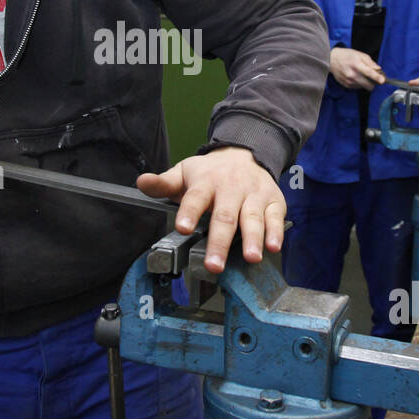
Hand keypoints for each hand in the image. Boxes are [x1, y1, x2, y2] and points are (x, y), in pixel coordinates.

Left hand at [136, 147, 284, 273]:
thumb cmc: (210, 172)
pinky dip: (276, 232)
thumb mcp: (184, 172)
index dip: (189, 212)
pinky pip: (275, 217)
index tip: (183, 228)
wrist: (245, 154)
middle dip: (220, 241)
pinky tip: (273, 247)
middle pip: (225, 215)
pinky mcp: (273, 201)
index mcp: (206, 182)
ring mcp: (254, 194)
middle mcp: (231, 188)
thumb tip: (142, 182)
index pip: (196, 197)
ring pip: (252, 218)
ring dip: (252, 238)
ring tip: (251, 258)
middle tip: (214, 264)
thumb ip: (163, 183)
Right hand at [329, 47, 385, 89]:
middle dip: (374, 83)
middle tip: (374, 77)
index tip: (382, 80)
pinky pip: (358, 88)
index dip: (377, 77)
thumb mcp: (359, 54)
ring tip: (362, 75)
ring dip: (366, 83)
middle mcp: (352, 74)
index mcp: (356, 64)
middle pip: (368, 85)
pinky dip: (360, 84)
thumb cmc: (347, 56)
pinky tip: (356, 77)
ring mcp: (348, 81)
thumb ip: (370, 62)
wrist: (331, 60)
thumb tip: (378, 69)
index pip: (369, 72)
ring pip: (364, 87)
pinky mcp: (346, 85)